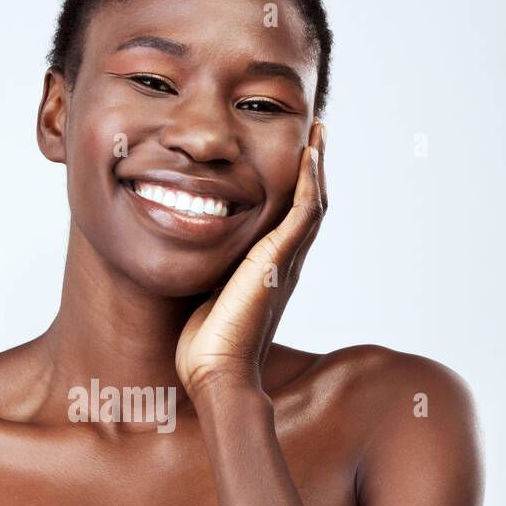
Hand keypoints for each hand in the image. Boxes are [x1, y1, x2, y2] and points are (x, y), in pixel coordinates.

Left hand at [175, 119, 327, 401]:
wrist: (217, 373)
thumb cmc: (206, 347)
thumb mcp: (207, 296)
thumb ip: (208, 275)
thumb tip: (186, 260)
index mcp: (269, 271)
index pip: (287, 220)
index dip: (292, 189)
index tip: (292, 158)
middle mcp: (284, 263)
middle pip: (308, 206)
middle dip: (312, 169)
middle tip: (316, 135)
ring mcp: (285, 261)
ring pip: (312, 203)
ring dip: (316, 165)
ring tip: (318, 132)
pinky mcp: (278, 260)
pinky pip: (303, 211)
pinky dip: (309, 180)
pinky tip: (309, 153)